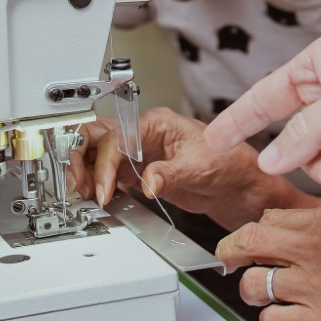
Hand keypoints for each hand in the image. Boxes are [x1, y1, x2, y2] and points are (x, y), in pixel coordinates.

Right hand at [69, 106, 301, 228]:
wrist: (240, 186)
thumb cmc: (230, 164)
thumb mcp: (201, 168)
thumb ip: (170, 174)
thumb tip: (147, 181)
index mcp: (156, 123)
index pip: (117, 138)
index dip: (106, 164)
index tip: (105, 188)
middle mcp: (143, 135)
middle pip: (97, 137)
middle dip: (82, 158)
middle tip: (80, 185)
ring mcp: (139, 154)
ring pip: (97, 154)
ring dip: (86, 171)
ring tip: (84, 192)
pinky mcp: (139, 173)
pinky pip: (108, 174)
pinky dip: (98, 184)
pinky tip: (99, 197)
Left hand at [215, 205, 320, 320]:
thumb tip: (290, 235)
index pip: (273, 216)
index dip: (256, 233)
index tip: (250, 244)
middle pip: (250, 239)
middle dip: (232, 253)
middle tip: (230, 264)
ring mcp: (319, 283)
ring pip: (253, 282)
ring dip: (254, 294)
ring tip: (266, 300)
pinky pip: (272, 320)